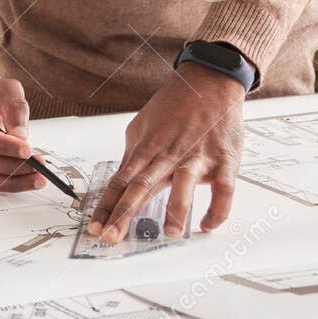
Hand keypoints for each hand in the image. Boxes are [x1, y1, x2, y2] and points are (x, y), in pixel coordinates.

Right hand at [0, 72, 51, 191]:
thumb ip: (15, 108)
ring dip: (11, 180)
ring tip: (36, 176)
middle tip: (36, 165)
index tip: (26, 149)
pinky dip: (7, 185)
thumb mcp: (6, 90)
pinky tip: (26, 180)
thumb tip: (20, 136)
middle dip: (10, 165)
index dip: (2, 145)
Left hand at [87, 62, 244, 241]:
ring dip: (177, 208)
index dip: (106, 206)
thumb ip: (134, 156)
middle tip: (112, 236)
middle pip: (142, 186)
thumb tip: (119, 180)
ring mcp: (197, 156)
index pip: (120, 182)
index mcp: (146, 149)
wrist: (209, 82)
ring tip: (170, 233)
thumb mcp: (143, 127)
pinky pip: (223, 189)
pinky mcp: (224, 160)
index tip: (94, 227)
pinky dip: (217, 208)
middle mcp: (168, 154)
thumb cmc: (174, 106)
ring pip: (184, 184)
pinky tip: (208, 225)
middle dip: (125, 213)